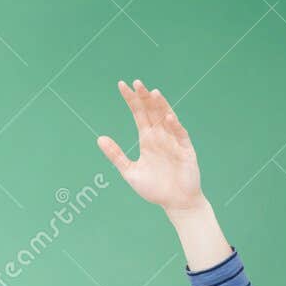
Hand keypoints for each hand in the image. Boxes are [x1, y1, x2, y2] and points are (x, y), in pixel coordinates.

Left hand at [98, 80, 204, 212]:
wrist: (175, 203)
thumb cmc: (154, 188)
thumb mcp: (130, 171)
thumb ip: (116, 155)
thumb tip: (99, 138)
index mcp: (147, 139)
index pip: (138, 114)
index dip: (131, 100)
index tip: (121, 85)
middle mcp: (160, 136)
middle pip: (152, 112)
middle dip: (144, 98)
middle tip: (136, 82)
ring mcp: (174, 142)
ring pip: (166, 119)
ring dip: (160, 106)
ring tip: (152, 92)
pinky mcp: (186, 150)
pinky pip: (180, 135)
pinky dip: (174, 126)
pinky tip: (168, 117)